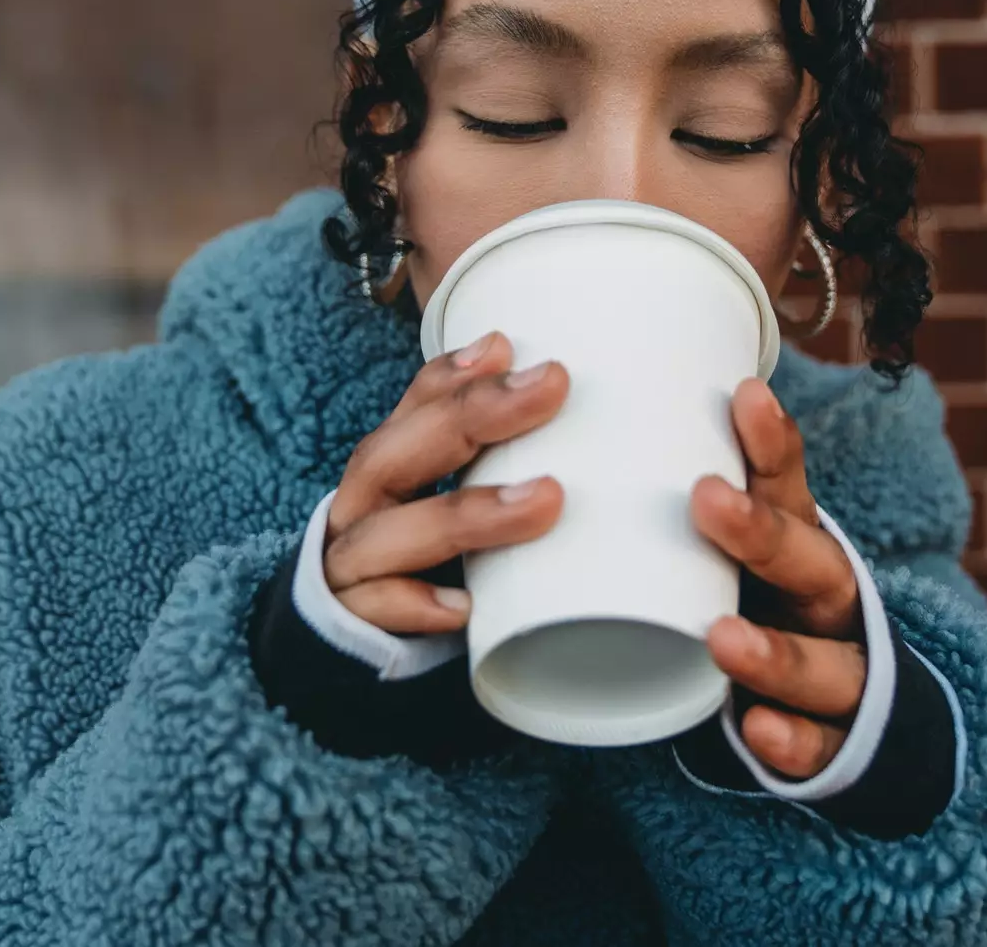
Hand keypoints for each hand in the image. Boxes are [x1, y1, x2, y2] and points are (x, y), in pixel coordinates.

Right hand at [324, 332, 566, 634]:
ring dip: (465, 513)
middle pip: (393, 452)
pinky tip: (463, 606)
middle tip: (553, 386)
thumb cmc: (442, 561)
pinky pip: (375, 611)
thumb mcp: (474, 498)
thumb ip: (526, 463)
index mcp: (396, 464)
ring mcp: (351, 564)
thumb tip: (635, 434)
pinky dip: (413, 605)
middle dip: (472, 414)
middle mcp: (364, 505)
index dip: (455, 375)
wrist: (361, 640)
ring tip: (546, 500)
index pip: (415, 406)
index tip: (508, 346)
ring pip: (386, 533)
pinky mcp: (354, 623)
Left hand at [690, 378, 865, 779]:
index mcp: (799, 547)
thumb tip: (577, 427)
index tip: (744, 398)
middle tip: (706, 499)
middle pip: (812, 562)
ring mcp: (837, 672)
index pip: (791, 489)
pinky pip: (818, 746)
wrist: (841, 707)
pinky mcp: (833, 741)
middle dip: (763, 533)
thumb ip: (679, 508)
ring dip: (775, 651)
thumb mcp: (738, 554)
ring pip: (822, 662)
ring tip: (722, 637)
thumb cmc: (762, 607)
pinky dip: (792, 741)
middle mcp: (826, 603)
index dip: (773, 446)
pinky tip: (759, 729)